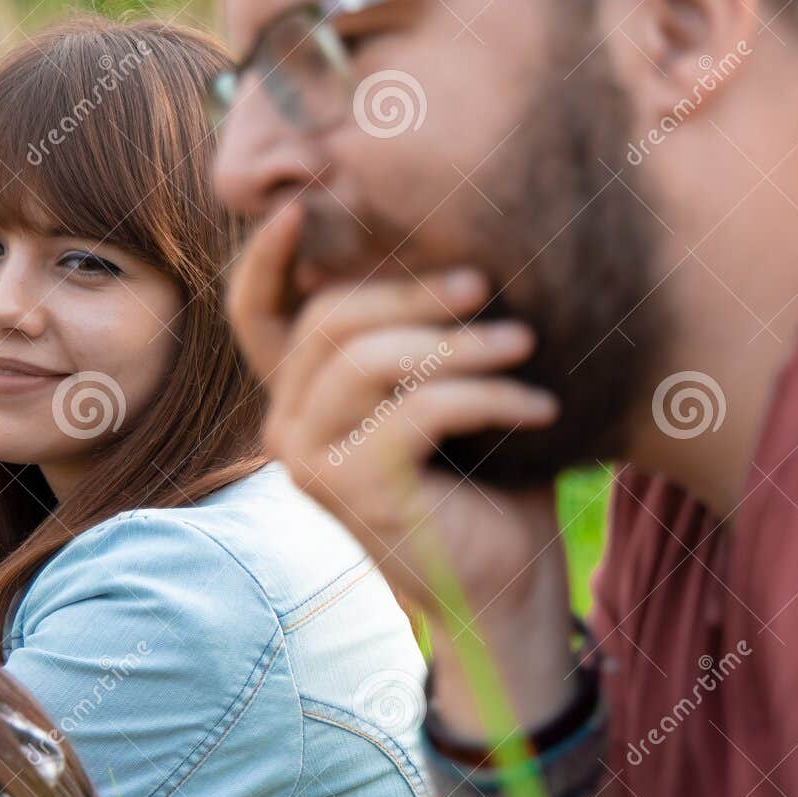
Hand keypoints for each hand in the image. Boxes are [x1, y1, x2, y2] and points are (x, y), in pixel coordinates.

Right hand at [226, 204, 576, 727]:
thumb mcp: (450, 396)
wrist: (504, 592)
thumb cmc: (489, 489)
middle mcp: (288, 427)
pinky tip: (539, 406)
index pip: (257, 315)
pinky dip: (487, 396)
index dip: (267, 255)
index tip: (303, 203)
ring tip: (525, 345)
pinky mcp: (349, 487)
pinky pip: (417, 407)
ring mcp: (309, 460)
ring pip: (370, 359)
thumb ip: (422, 339)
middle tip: (486, 285)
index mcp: (305, 399)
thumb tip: (455, 251)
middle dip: (414, 292)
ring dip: (460, 344)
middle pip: (330, 319)